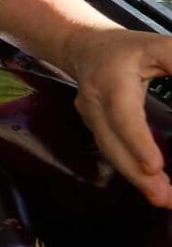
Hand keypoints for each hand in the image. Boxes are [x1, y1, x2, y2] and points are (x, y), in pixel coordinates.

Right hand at [52, 26, 171, 208]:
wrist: (83, 46)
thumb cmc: (129, 47)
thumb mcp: (159, 46)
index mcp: (111, 83)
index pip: (123, 117)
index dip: (138, 142)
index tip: (156, 166)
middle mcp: (95, 105)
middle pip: (113, 145)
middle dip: (137, 174)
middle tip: (164, 198)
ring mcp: (92, 119)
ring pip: (112, 153)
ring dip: (136, 179)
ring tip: (163, 200)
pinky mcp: (96, 129)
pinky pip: (114, 152)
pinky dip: (132, 172)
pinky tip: (152, 186)